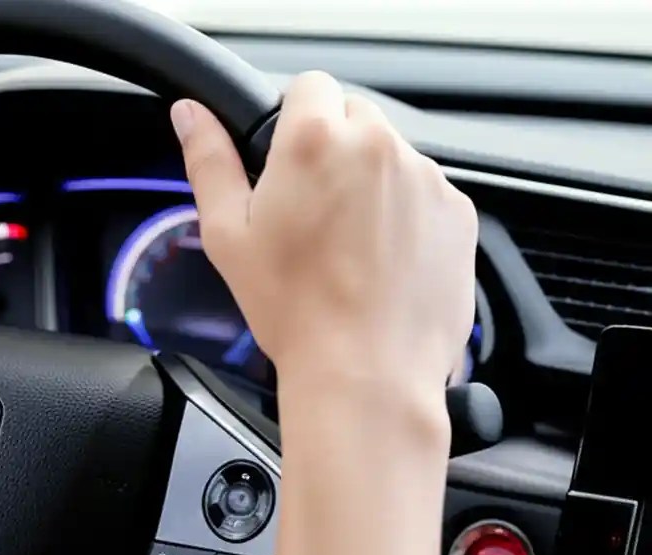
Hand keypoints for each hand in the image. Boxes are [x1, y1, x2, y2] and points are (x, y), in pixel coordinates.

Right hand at [172, 72, 477, 398]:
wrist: (366, 372)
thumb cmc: (294, 310)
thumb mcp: (228, 235)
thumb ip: (208, 161)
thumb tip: (192, 115)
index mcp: (315, 142)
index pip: (309, 86)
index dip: (293, 120)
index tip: (285, 160)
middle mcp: (378, 147)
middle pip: (354, 117)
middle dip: (333, 150)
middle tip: (310, 211)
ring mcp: (426, 179)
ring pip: (391, 156)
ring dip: (370, 183)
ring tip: (346, 247)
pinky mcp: (459, 213)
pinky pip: (425, 194)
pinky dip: (405, 215)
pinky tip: (379, 261)